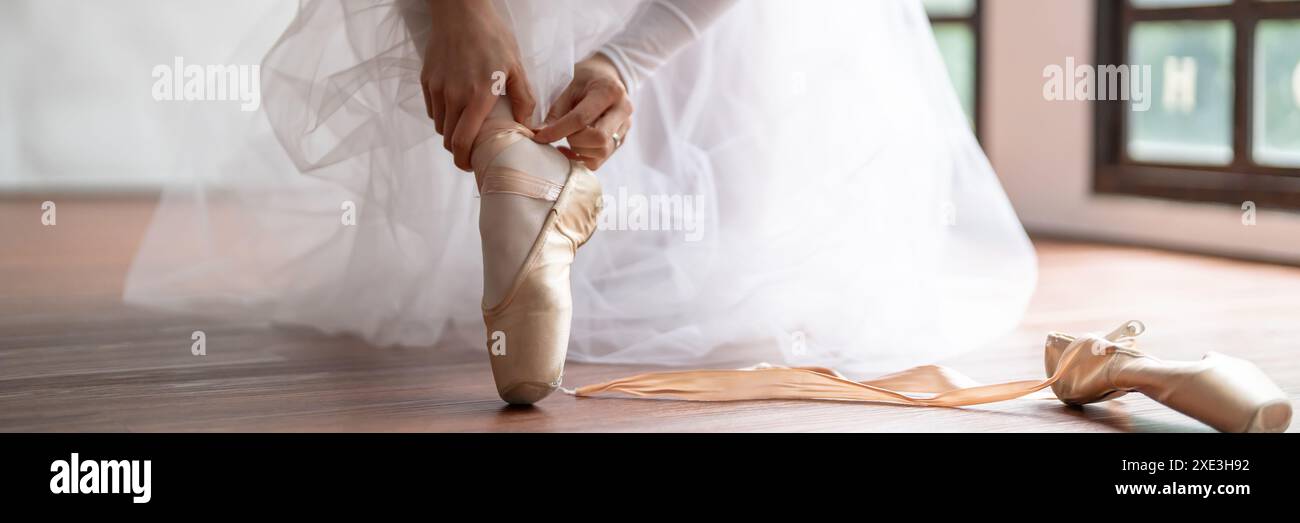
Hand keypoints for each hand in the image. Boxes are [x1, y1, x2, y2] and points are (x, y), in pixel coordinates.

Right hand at [421, 0, 535, 170]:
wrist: (461, 13)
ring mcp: (437, 88)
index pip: (463, 141)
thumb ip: (523, 100)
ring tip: (467, 128)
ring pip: (440, 126)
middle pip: (449, 140)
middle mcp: (453, 96)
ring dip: (452, 133)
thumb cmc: (493, 38)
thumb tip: (527, 127)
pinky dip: (443, 116)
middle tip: (473, 151)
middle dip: (460, 151)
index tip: (473, 166)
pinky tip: (457, 108)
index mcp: (477, 97)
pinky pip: (433, 109)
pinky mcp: (427, 80)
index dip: (465, 160)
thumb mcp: (516, 67)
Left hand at [532, 53, 632, 170]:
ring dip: (579, 149)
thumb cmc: (585, 78)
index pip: (582, 118)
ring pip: (601, 152)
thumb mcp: (569, 86)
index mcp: (609, 91)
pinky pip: (600, 160)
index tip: (540, 136)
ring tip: (570, 136)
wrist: (607, 76)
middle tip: (563, 132)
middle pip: (599, 139)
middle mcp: (623, 110)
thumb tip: (539, 134)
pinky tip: (573, 147)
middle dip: (574, 140)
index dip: (558, 130)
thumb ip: (556, 111)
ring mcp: (625, 127)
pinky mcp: (621, 140)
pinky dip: (583, 158)